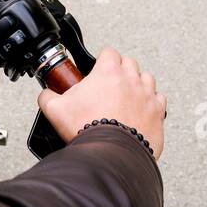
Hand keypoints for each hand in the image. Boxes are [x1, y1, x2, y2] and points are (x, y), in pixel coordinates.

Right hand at [37, 48, 165, 159]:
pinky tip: (142, 110)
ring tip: (127, 96)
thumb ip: (48, 96)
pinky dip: (152, 103)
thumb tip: (46, 95)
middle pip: (129, 63)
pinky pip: (159, 99)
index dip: (102, 60)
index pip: (109, 52)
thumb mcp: (55, 109)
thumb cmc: (87, 129)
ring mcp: (147, 95)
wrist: (110, 154)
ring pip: (147, 78)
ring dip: (138, 84)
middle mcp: (131, 79)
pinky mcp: (158, 113)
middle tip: (110, 85)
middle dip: (120, 70)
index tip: (98, 69)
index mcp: (108, 71)